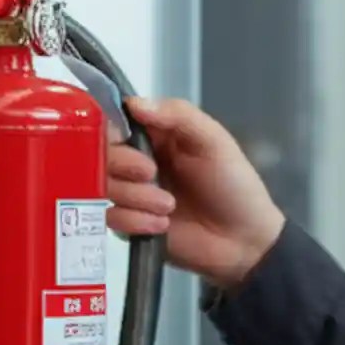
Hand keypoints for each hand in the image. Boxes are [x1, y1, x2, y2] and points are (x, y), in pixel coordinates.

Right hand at [106, 97, 285, 289]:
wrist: (243, 241)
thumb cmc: (233, 185)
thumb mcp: (213, 141)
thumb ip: (177, 115)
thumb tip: (133, 103)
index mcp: (156, 134)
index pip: (114, 121)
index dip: (110, 128)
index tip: (122, 137)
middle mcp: (137, 161)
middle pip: (101, 154)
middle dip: (123, 164)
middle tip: (150, 174)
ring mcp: (131, 194)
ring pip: (103, 187)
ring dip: (135, 197)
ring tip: (168, 207)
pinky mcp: (129, 224)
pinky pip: (110, 218)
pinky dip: (135, 221)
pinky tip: (162, 226)